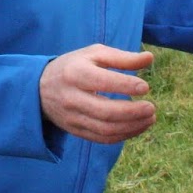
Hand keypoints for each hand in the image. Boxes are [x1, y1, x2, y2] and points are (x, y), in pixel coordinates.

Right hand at [40, 44, 155, 143]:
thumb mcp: (93, 54)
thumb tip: (150, 58)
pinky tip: (137, 127)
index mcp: (76, 73)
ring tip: (150, 118)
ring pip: (105, 129)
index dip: (126, 85)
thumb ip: (122, 57)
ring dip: (132, 127)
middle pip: (105, 111)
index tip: (145, 87)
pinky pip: (102, 138)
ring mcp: (72, 117)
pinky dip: (123, 135)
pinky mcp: (75, 131)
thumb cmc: (74, 66)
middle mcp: (72, 97)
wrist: (40, 88)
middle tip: (152, 108)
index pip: (102, 82)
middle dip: (132, 112)